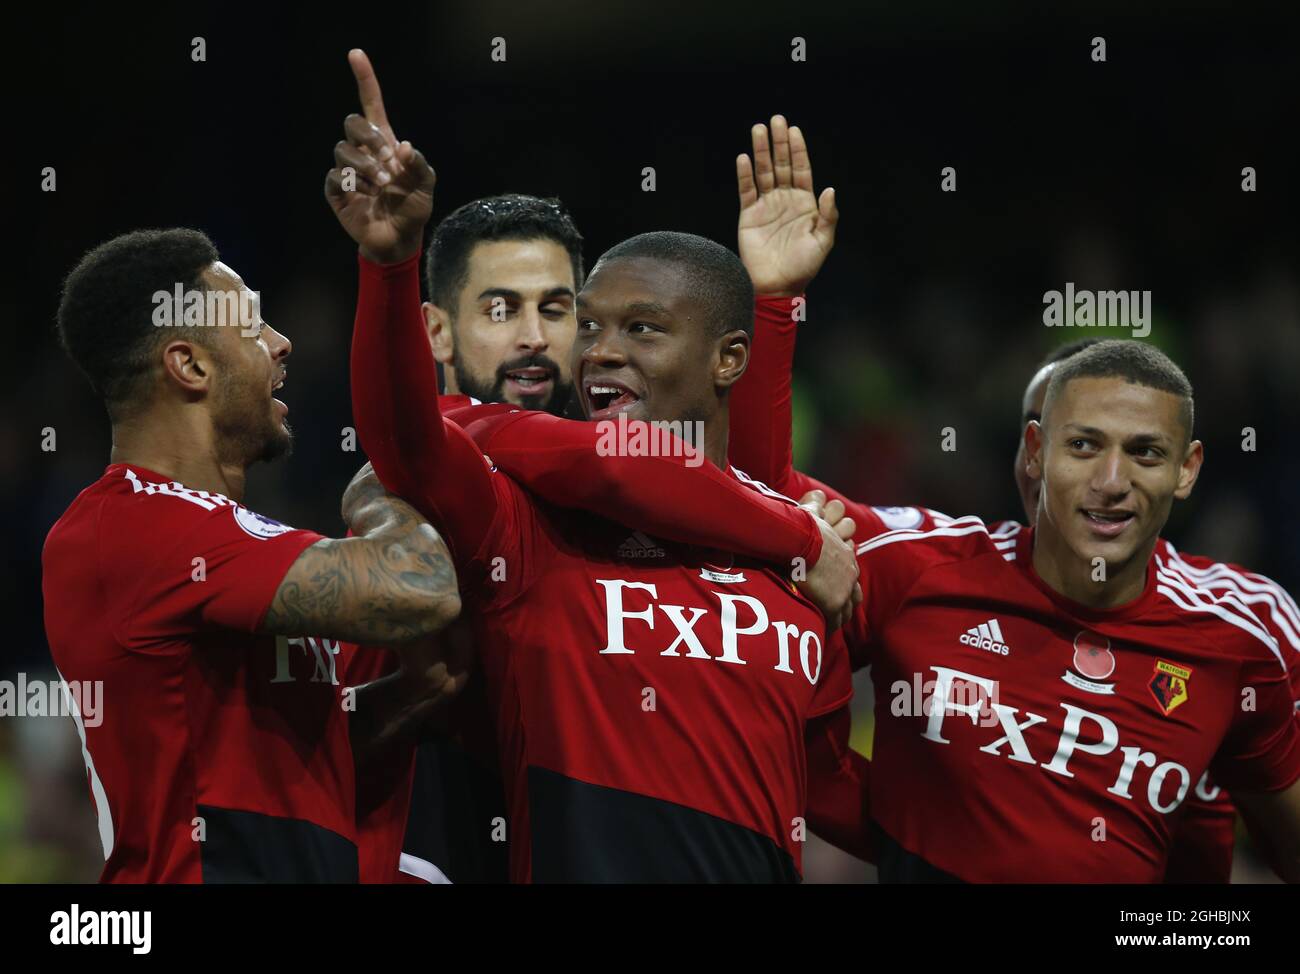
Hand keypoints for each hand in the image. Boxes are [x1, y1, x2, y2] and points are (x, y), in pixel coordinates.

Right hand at [324, 49, 435, 264]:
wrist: (399, 240)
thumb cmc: (413, 210)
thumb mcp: (426, 186)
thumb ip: (419, 165)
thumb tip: (403, 146)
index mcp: (385, 144)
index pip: (371, 104)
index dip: (365, 79)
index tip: (356, 54)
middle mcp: (364, 151)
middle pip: (352, 122)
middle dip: (369, 138)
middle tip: (388, 163)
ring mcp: (349, 170)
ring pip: (343, 149)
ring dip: (367, 168)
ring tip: (382, 188)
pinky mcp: (336, 190)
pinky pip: (336, 175)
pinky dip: (354, 185)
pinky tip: (367, 197)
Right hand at [737, 116, 837, 296]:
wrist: (778, 286)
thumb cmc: (803, 266)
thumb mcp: (823, 241)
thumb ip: (827, 215)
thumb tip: (829, 189)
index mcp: (805, 203)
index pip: (801, 169)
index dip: (797, 150)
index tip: (794, 131)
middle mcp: (785, 200)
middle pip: (781, 165)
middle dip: (779, 142)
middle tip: (776, 120)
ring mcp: (766, 206)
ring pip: (763, 173)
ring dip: (761, 151)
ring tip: (758, 130)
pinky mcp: (749, 215)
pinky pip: (746, 190)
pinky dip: (745, 175)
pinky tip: (744, 158)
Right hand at [796, 491, 861, 631]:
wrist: (800, 543)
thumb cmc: (803, 527)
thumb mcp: (811, 513)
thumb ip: (815, 505)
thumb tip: (818, 493)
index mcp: (844, 550)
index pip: (849, 563)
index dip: (843, 570)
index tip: (838, 576)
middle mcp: (849, 569)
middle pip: (853, 585)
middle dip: (848, 590)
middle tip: (839, 600)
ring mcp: (844, 588)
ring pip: (848, 604)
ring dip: (841, 609)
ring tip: (832, 615)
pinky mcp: (834, 604)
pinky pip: (835, 620)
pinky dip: (830, 624)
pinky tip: (823, 628)